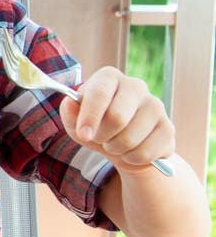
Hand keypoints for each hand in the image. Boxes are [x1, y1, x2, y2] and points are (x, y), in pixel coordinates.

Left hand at [59, 66, 174, 171]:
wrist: (122, 145)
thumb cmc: (95, 127)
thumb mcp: (75, 121)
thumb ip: (69, 112)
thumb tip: (70, 103)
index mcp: (109, 77)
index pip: (100, 93)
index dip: (89, 117)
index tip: (83, 135)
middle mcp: (136, 86)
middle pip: (117, 118)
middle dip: (102, 136)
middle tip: (100, 139)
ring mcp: (156, 106)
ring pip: (130, 139)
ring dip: (116, 149)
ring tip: (114, 144)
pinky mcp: (168, 128)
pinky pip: (145, 153)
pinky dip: (132, 159)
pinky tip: (131, 151)